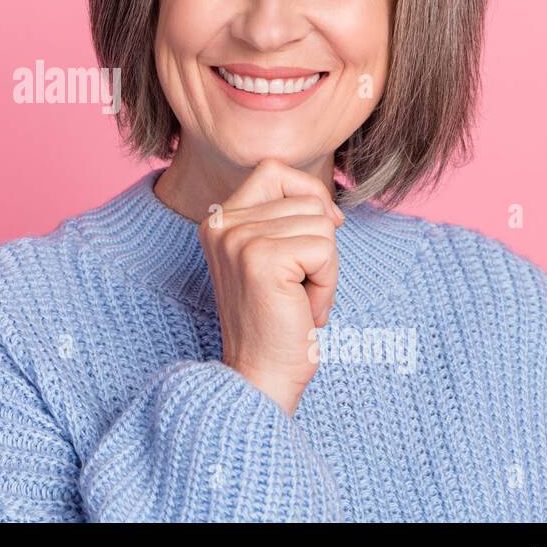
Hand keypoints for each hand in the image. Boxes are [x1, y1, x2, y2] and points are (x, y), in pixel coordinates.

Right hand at [197, 158, 342, 415]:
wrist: (260, 376)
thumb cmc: (274, 322)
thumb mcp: (272, 257)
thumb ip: (284, 219)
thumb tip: (329, 206)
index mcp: (218, 219)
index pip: (274, 170)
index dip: (308, 195)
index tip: (317, 234)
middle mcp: (221, 223)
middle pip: (305, 199)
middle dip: (318, 245)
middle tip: (296, 288)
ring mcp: (238, 239)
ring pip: (320, 223)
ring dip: (325, 268)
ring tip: (298, 299)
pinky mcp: (262, 259)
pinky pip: (325, 249)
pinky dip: (328, 283)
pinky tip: (304, 309)